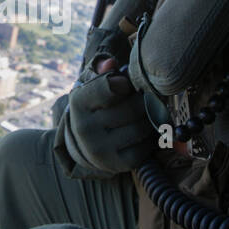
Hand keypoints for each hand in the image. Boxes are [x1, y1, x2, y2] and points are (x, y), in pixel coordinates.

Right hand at [58, 57, 156, 176]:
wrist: (84, 144)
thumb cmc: (95, 107)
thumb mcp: (91, 86)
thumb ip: (101, 70)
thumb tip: (111, 63)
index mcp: (79, 102)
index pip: (111, 86)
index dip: (126, 83)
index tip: (126, 86)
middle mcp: (85, 128)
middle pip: (134, 106)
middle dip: (143, 101)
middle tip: (143, 100)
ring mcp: (100, 149)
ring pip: (143, 126)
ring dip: (149, 119)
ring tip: (143, 116)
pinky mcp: (116, 164)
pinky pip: (146, 147)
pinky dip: (150, 139)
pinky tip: (141, 134)